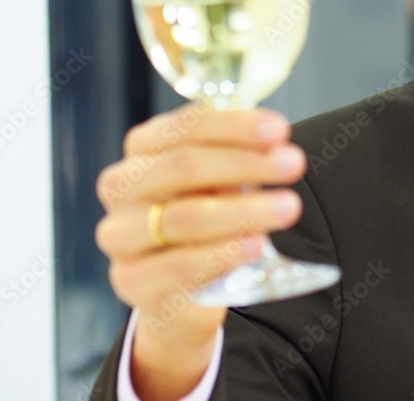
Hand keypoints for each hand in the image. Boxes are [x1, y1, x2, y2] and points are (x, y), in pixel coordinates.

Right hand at [94, 104, 305, 398]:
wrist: (181, 286)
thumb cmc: (202, 214)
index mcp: (143, 147)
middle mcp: (122, 185)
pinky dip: (222, 253)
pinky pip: (179, 265)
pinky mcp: (131, 279)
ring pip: (185, 217)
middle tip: (293, 164)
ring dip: (244, 211)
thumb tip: (276, 144)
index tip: (279, 131)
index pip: (186, 126)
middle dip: (245, 164)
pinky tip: (255, 244)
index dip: (235, 126)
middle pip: (183, 166)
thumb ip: (237, 155)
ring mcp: (120, 234)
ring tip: (288, 208)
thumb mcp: (219, 178)